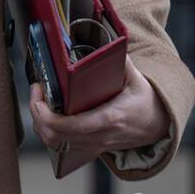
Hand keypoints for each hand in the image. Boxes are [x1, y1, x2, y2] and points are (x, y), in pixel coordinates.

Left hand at [28, 55, 170, 158]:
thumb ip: (120, 60)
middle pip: (56, 136)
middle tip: (37, 92)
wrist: (157, 125)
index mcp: (110, 118)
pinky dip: (50, 132)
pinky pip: (62, 146)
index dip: (47, 114)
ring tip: (41, 101)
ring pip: (55, 143)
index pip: (71, 126)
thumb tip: (106, 44)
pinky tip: (50, 114)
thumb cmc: (144, 100)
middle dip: (37, 114)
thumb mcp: (136, 77)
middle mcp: (100, 136)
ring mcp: (95, 145)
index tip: (39, 93)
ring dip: (40, 123)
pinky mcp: (91, 149)